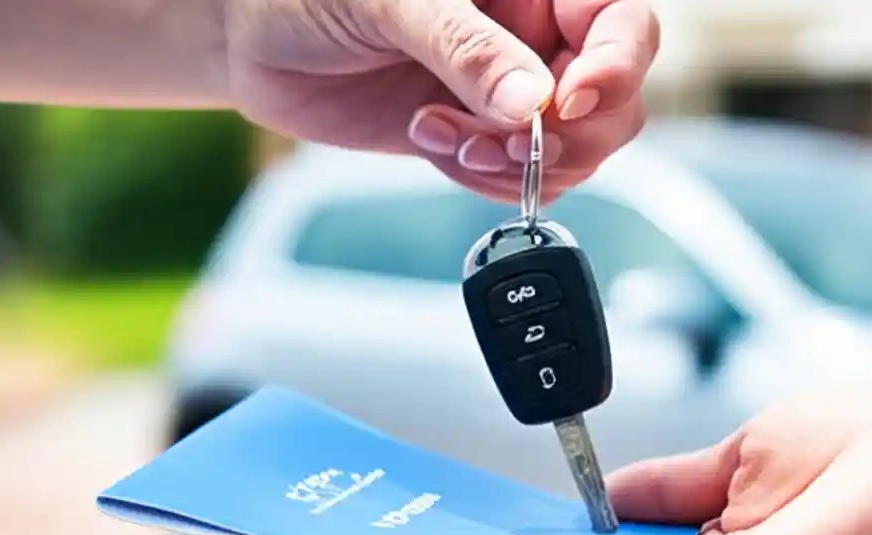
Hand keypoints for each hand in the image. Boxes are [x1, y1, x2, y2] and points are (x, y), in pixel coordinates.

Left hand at [224, 0, 656, 202]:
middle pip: (614, 100)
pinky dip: (486, 180)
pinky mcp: (479, 137)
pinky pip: (521, 180)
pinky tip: (431, 140)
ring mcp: (510, 91)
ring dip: (518, 164)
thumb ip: (466, 49)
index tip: (571, 100)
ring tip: (445, 135)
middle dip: (567, 134)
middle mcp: (534, 36)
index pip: (620, 22)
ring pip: (574, 150)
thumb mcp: (391, 2)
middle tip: (502, 139)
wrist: (252, 39)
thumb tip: (533, 104)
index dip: (617, 64)